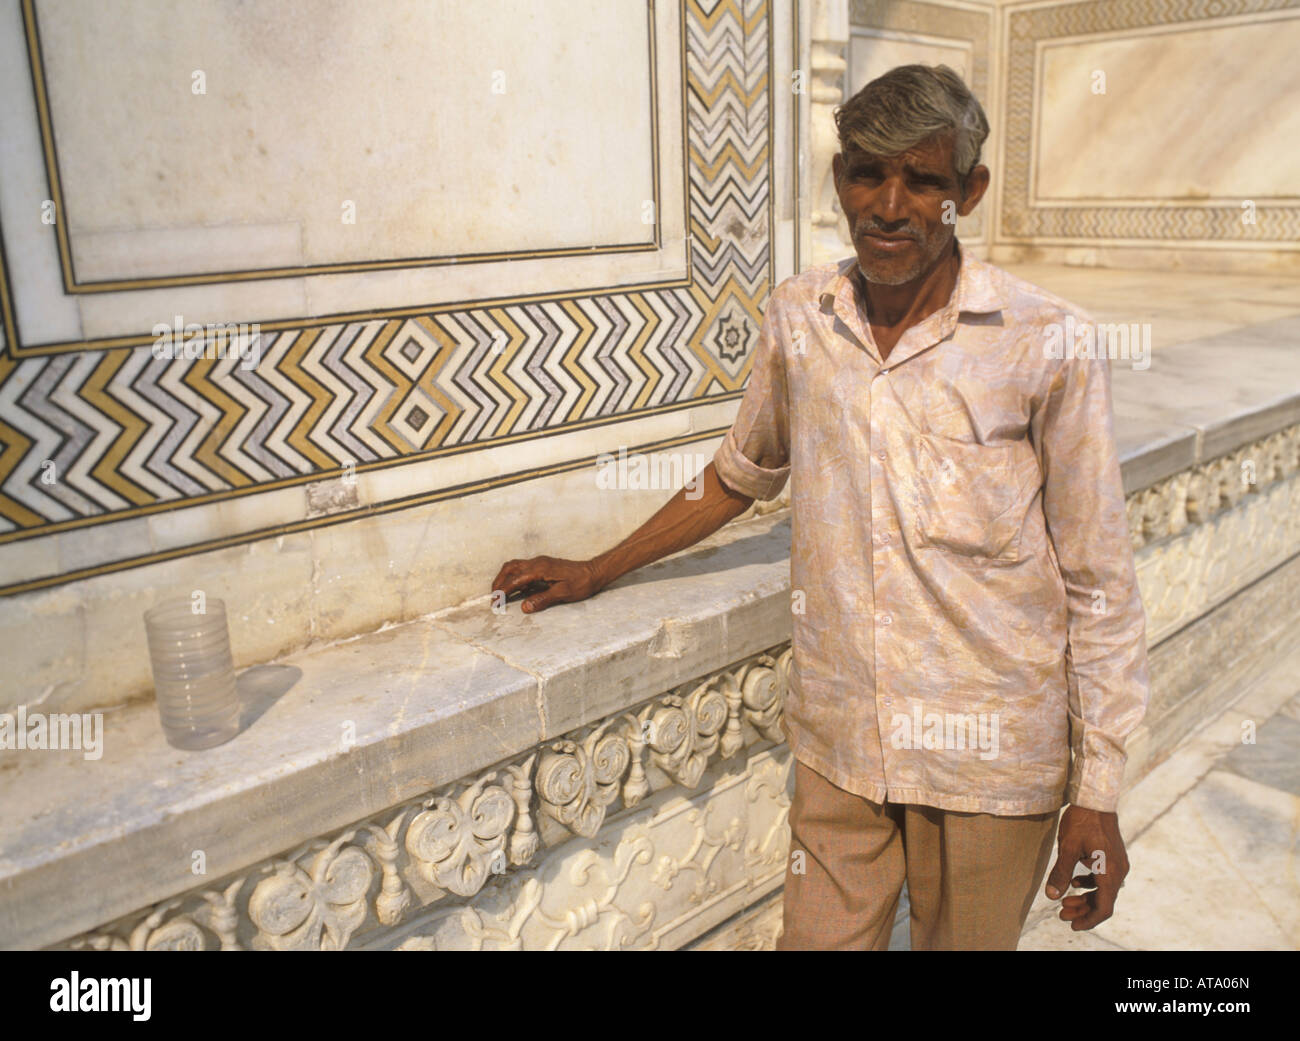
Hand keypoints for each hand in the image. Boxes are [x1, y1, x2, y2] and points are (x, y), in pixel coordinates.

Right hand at [491, 556, 604, 613]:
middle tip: (493, 597)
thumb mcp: (564, 593)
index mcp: (540, 569)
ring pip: (515, 566)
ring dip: (505, 578)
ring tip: (501, 593)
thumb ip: (543, 599)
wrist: (594, 572)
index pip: (515, 579)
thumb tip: (524, 607)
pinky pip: (523, 568)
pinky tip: (517, 589)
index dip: (503, 591)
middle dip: (499, 582)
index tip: (495, 601)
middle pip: (510, 568)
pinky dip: (514, 577)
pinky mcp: (543, 565)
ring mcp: (540, 562)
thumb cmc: (582, 583)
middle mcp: (537, 562)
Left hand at [1043, 805, 1129, 929]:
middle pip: (1103, 901)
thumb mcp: (1068, 848)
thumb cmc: (1082, 821)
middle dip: (1082, 910)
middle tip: (1061, 914)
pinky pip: (1104, 878)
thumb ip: (1061, 873)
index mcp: (1110, 873)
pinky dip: (1090, 884)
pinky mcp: (1114, 857)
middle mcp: (1119, 871)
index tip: (1071, 925)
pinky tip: (1075, 881)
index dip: (1088, 920)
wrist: (1095, 799)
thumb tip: (1051, 896)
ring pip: (1104, 890)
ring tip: (1064, 901)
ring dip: (1086, 898)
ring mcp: (1118, 864)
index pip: (1103, 908)